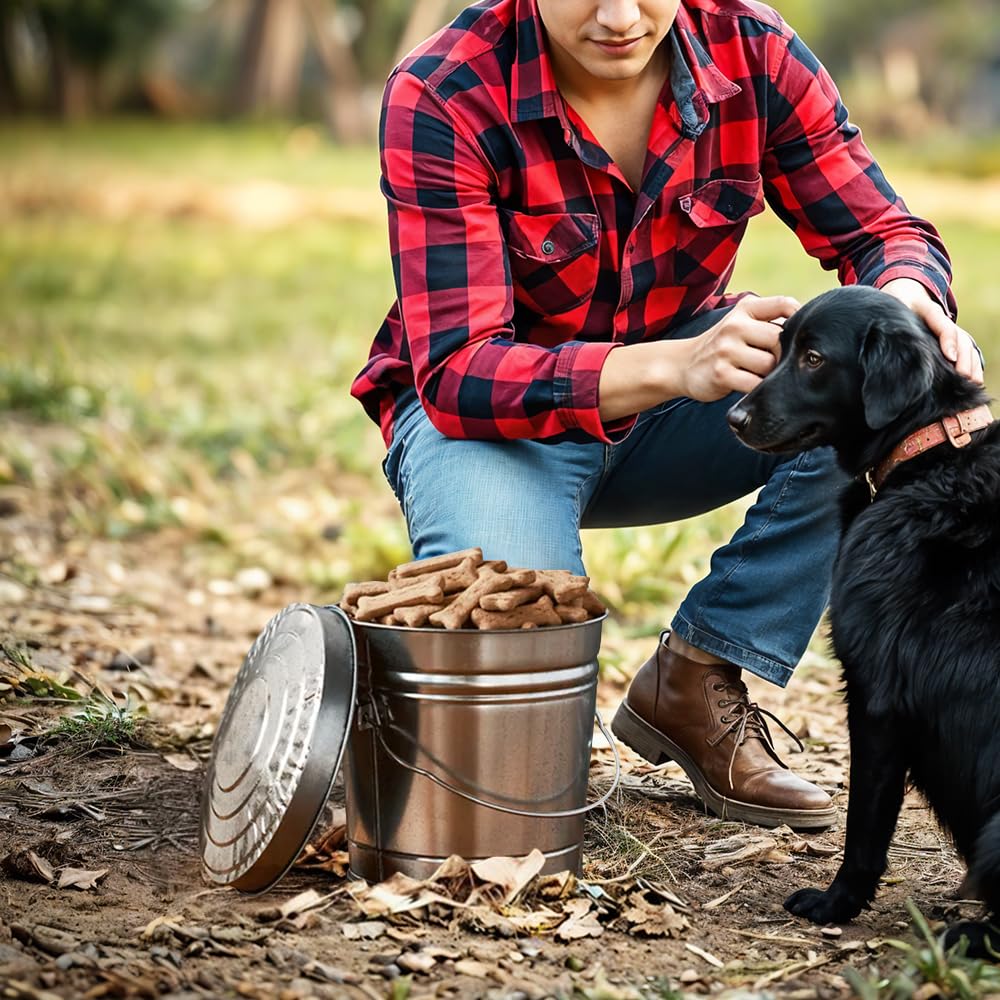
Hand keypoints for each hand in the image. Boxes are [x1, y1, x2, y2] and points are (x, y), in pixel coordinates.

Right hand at [681, 295, 799, 400]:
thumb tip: (812, 333)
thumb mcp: (742, 322)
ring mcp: (726, 350)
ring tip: (760, 375)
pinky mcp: (721, 374)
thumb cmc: (725, 346)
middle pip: (780, 341)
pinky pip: (754, 384)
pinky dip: (758, 389)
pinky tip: (750, 387)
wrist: (683, 364)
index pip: (786, 305)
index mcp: (746, 308)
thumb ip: (772, 320)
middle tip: (776, 365)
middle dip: (783, 356)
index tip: (800, 339)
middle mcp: (735, 325)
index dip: (800, 321)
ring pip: (769, 365)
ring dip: (770, 375)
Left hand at [880, 277, 983, 383]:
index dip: (949, 340)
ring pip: (967, 344)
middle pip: (961, 337)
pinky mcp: (951, 337)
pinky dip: (973, 363)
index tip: (951, 357)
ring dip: (971, 363)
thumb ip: (888, 323)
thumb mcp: (892, 308)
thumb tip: (877, 341)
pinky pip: (966, 349)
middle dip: (965, 358)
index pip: (942, 324)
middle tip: (963, 377)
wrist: (905, 291)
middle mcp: (942, 320)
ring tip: (971, 382)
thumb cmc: (895, 304)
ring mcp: (949, 328)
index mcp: (927, 310)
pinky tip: (973, 380)